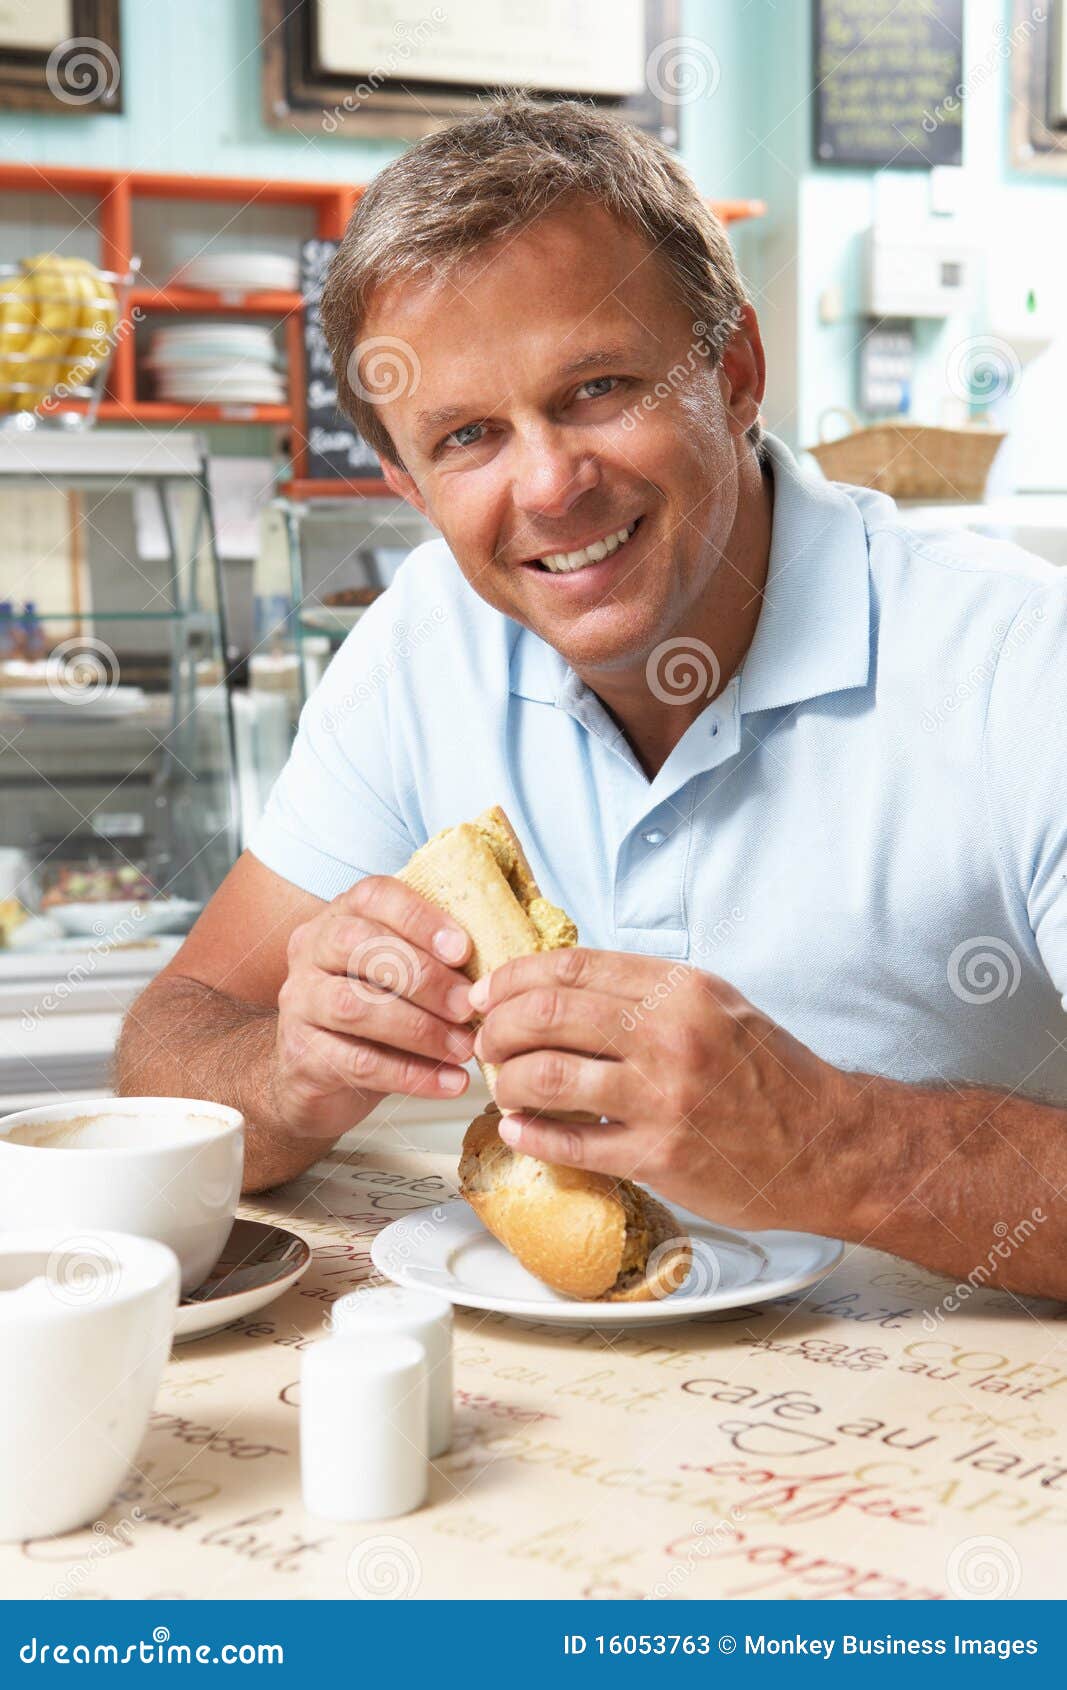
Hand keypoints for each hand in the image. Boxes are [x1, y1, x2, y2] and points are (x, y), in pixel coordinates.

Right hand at [271, 876, 476, 1136]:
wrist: (313, 1076)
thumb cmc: (373, 1014)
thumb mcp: (397, 975)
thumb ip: (435, 959)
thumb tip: (505, 962)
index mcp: (340, 917)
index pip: (372, 896)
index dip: (420, 918)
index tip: (463, 949)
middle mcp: (311, 951)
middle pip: (358, 947)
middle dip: (423, 977)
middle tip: (468, 1006)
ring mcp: (298, 1003)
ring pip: (354, 1007)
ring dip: (419, 1029)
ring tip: (463, 1049)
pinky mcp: (300, 1055)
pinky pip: (356, 1063)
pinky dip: (410, 1075)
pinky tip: (449, 1083)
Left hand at [469, 947, 859, 1231]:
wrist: (827, 1145)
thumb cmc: (768, 1075)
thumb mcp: (716, 1005)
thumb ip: (646, 992)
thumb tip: (561, 984)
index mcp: (679, 989)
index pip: (568, 967)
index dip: (512, 979)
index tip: (488, 995)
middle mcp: (669, 1034)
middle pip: (544, 1014)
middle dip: (495, 1028)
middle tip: (484, 1043)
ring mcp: (663, 1097)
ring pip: (545, 1077)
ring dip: (505, 1082)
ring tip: (502, 1088)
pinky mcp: (659, 1156)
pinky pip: (570, 1143)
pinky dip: (530, 1135)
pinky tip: (518, 1130)